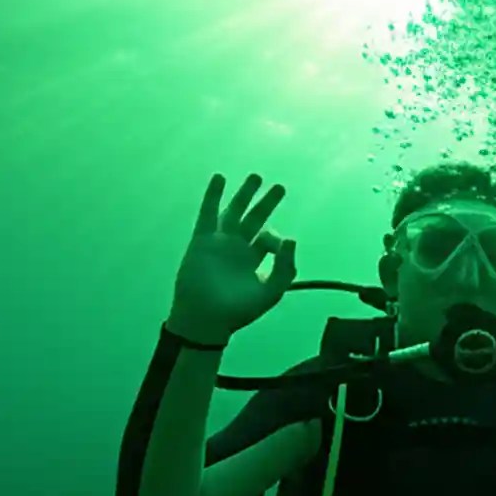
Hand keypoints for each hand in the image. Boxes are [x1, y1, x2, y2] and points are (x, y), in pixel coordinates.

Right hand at [166, 173, 296, 344]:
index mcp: (253, 261)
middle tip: (280, 187)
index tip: (281, 247)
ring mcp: (219, 243)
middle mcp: (237, 249)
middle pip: (255, 219)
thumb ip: (286, 268)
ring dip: (245, 194)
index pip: (269, 239)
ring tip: (257, 176)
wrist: (206, 318)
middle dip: (267, 203)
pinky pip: (208, 214)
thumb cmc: (239, 311)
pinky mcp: (202, 241)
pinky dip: (213, 196)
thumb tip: (293, 239)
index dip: (278, 239)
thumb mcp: (271, 291)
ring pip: (234, 212)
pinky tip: (220, 178)